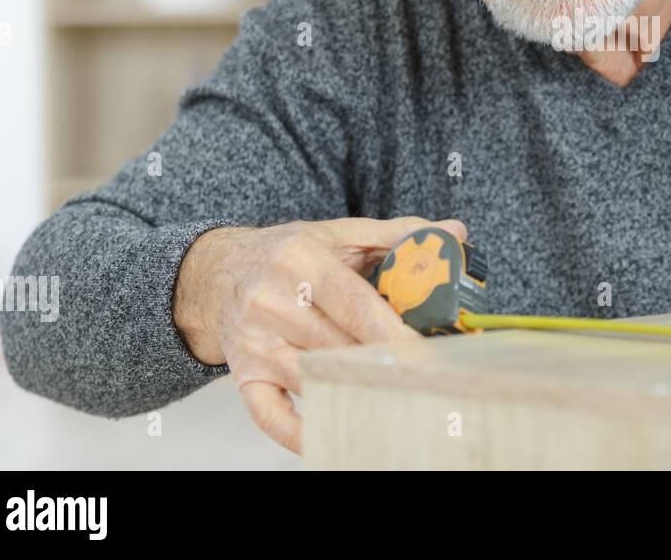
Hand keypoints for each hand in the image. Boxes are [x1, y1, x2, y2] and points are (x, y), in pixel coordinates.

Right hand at [172, 216, 467, 453]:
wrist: (214, 273)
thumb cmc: (285, 254)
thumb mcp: (338, 234)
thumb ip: (397, 234)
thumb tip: (455, 232)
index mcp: (301, 262)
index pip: (354, 305)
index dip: (392, 334)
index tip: (426, 354)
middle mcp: (273, 303)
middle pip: (337, 346)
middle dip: (382, 366)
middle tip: (424, 382)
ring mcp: (255, 343)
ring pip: (312, 380)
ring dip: (353, 395)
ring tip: (395, 405)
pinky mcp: (244, 375)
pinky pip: (270, 415)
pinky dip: (300, 433)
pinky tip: (332, 439)